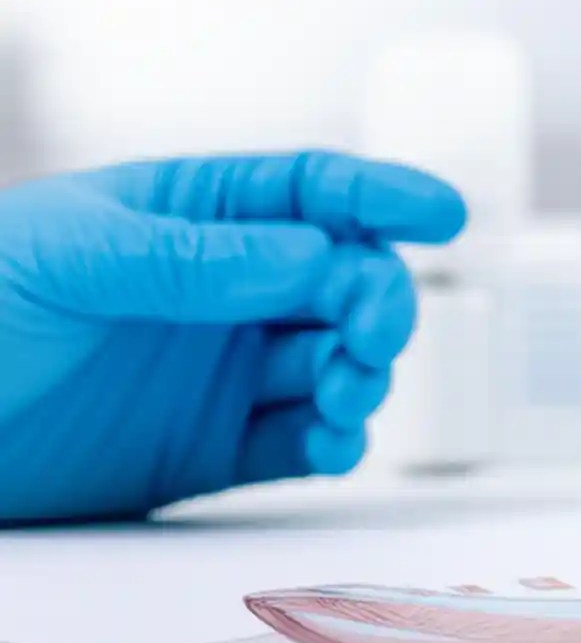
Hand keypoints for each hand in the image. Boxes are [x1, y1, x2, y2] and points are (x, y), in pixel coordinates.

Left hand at [0, 152, 464, 522]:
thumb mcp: (74, 256)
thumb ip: (196, 259)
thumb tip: (313, 260)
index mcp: (196, 218)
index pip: (312, 193)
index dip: (383, 199)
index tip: (443, 215)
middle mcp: (226, 293)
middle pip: (345, 283)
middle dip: (380, 300)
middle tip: (372, 329)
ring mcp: (226, 372)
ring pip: (338, 365)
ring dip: (366, 375)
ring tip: (347, 393)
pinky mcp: (216, 448)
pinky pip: (301, 441)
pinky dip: (335, 443)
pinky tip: (333, 441)